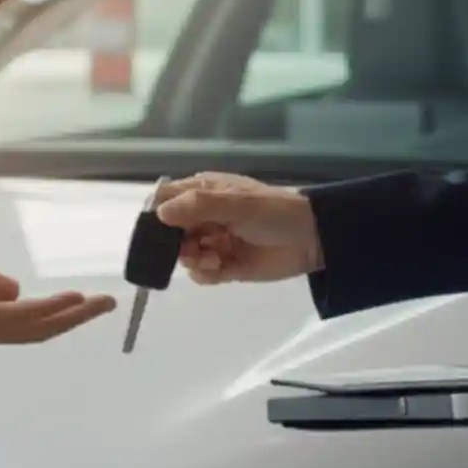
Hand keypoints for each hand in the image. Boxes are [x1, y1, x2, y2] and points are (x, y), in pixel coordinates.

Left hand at [0, 235, 115, 351]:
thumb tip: (15, 289)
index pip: (13, 320)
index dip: (46, 311)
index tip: (73, 300)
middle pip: (33, 329)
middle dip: (69, 318)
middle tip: (102, 305)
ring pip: (35, 327)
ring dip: (72, 316)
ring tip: (102, 304)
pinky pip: (24, 318)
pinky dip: (53, 311)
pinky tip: (76, 301)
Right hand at [156, 172, 323, 284]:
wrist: (311, 240)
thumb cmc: (274, 212)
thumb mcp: (237, 204)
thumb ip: (199, 206)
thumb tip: (160, 213)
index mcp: (203, 192)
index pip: (165, 200)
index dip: (156, 215)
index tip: (157, 231)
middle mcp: (202, 217)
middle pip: (168, 232)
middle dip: (174, 244)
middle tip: (190, 247)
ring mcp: (212, 242)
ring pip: (183, 255)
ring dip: (193, 259)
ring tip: (214, 258)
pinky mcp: (223, 266)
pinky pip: (200, 274)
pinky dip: (206, 274)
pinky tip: (222, 268)